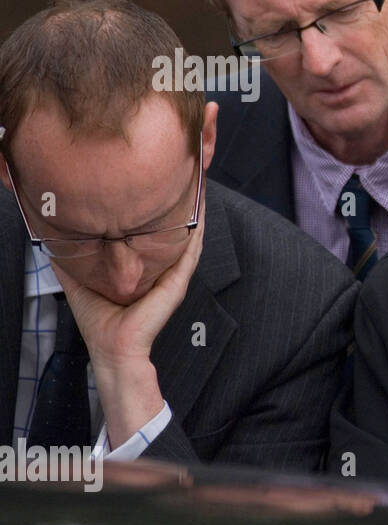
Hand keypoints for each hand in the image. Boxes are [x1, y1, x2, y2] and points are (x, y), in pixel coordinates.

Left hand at [49, 196, 205, 446]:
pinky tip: (199, 212)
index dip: (155, 212)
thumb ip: (72, 259)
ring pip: (188, 236)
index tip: (153, 189)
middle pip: (174, 231)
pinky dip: (196, 231)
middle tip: (183, 177)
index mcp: (143, 269)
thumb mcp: (79, 280)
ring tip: (198, 186)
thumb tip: (52, 235)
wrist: (113, 348)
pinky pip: (191, 251)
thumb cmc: (100, 321)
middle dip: (178, 206)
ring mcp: (173, 275)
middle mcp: (163, 269)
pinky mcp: (177, 282)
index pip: (153, 234)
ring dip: (194, 213)